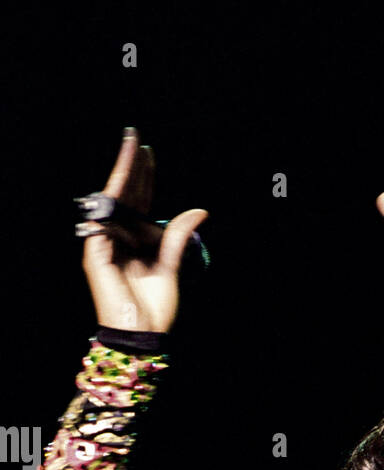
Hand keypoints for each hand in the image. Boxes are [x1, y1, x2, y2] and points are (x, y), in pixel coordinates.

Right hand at [81, 127, 207, 331]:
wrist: (143, 333)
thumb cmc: (155, 307)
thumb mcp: (172, 265)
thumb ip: (178, 237)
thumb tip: (199, 210)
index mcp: (135, 241)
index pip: (138, 202)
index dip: (144, 177)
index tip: (148, 153)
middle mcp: (118, 237)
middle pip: (125, 195)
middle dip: (131, 166)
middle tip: (136, 137)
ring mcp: (105, 242)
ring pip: (114, 199)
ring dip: (123, 172)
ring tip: (132, 146)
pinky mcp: (97, 250)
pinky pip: (106, 215)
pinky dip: (114, 195)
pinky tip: (124, 176)